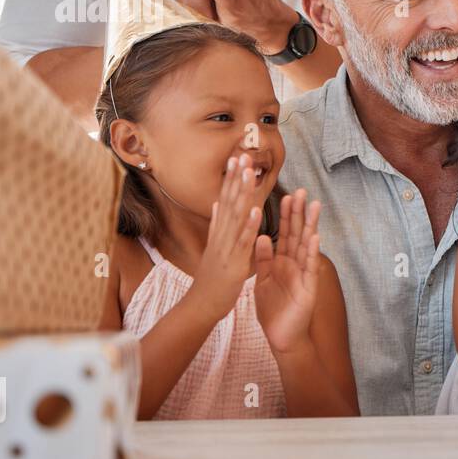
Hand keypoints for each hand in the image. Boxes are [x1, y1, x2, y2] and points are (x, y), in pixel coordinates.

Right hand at [188, 153, 262, 320]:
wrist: (202, 304)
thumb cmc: (210, 278)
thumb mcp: (213, 247)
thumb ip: (217, 225)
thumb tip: (216, 204)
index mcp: (219, 232)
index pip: (224, 199)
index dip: (230, 178)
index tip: (235, 157)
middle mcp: (221, 235)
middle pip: (229, 202)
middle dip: (236, 178)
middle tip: (242, 153)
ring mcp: (226, 247)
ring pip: (235, 216)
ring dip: (242, 193)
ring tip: (249, 172)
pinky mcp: (233, 262)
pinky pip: (243, 241)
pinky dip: (249, 225)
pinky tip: (256, 210)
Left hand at [255, 188, 323, 356]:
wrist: (281, 337)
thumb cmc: (274, 311)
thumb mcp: (263, 281)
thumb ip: (263, 260)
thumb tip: (262, 236)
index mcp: (282, 262)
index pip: (285, 234)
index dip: (286, 215)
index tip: (286, 195)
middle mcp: (295, 265)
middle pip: (297, 234)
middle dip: (300, 213)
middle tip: (303, 191)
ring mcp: (304, 275)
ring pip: (307, 246)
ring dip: (311, 225)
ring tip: (314, 205)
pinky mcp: (308, 288)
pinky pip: (309, 268)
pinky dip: (312, 252)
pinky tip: (315, 237)